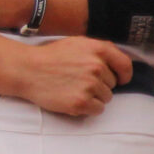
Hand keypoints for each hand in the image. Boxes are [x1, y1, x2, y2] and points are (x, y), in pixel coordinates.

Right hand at [5, 37, 132, 118]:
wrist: (27, 69)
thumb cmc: (51, 56)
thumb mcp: (77, 43)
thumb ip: (100, 50)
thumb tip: (118, 65)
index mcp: (98, 49)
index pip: (125, 65)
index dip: (124, 75)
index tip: (120, 80)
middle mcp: (97, 67)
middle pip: (112, 84)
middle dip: (100, 85)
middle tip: (79, 81)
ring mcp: (89, 85)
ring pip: (106, 98)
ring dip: (94, 97)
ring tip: (74, 89)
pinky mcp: (81, 102)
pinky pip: (98, 109)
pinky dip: (88, 108)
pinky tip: (73, 99)